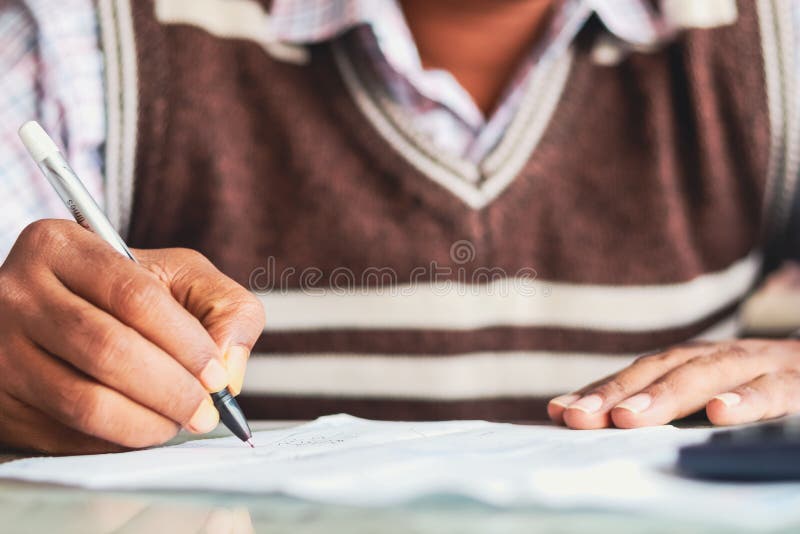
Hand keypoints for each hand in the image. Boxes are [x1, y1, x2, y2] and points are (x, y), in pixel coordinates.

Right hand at [0, 220, 264, 452]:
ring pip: (83, 401)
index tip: (217, 376)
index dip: (186, 344)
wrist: (55, 316)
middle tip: (205, 412)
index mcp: (64, 246)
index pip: (135, 297)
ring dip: (146, 424)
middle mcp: (19, 292)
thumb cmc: (127, 296)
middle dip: (172, 390)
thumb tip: (228, 369)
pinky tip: (140, 429)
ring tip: (178, 423)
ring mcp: (0, 348)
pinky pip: (65, 433)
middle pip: (108, 350)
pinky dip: (115, 441)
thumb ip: (226, 307)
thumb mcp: (179, 276)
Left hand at [547, 339, 799, 428]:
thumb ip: (664, 407)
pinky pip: (775, 390)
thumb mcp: (712, 394)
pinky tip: (719, 413)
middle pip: (663, 369)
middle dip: (617, 392)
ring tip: (628, 418)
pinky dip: (746, 399)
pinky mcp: (798, 383)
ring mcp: (760, 364)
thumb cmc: (761, 386)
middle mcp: (720, 357)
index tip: (559, 412)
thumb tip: (589, 422)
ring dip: (666, 394)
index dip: (599, 390)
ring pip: (709, 373)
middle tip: (579, 418)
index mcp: (696, 361)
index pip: (639, 374)